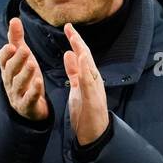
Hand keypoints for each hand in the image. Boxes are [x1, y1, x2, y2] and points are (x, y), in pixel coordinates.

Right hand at [0, 17, 48, 120]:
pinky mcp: (27, 106)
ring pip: (19, 84)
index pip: (3, 60)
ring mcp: (17, 95)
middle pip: (11, 70)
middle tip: (25, 50)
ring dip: (25, 74)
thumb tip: (14, 19)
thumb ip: (17, 40)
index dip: (6, 54)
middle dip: (17, 60)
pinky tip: (39, 83)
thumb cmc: (26, 78)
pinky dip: (33, 91)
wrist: (32, 107)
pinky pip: (29, 98)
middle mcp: (10, 82)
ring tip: (32, 64)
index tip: (12, 46)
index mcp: (8, 69)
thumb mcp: (22, 58)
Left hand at [63, 23, 109, 145]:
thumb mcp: (77, 88)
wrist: (95, 135)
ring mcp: (95, 90)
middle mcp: (94, 81)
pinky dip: (86, 71)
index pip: (82, 56)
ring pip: (90, 68)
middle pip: (87, 58)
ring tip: (75, 39)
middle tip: (69, 27)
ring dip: (83, 53)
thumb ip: (74, 72)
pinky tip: (81, 61)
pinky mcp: (94, 100)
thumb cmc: (86, 113)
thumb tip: (69, 54)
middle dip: (78, 42)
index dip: (75, 41)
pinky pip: (89, 83)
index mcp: (88, 78)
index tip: (67, 27)